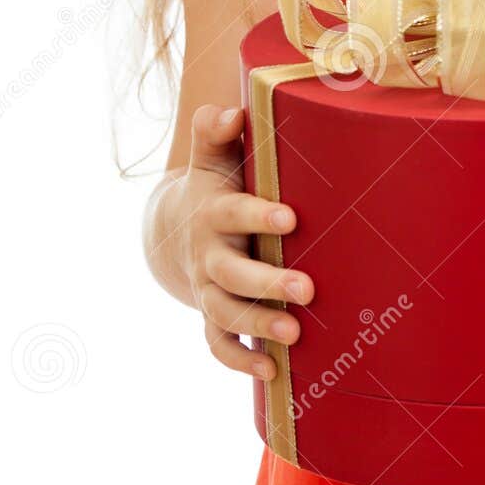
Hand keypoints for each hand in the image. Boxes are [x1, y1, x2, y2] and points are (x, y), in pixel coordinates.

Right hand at [173, 105, 314, 379]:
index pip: (233, 213)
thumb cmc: (217, 184)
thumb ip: (216, 133)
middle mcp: (207, 254)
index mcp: (214, 211)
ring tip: (295, 334)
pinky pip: (218, 343)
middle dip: (267, 282)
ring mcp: (207, 288)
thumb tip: (228, 111)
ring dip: (258, 325)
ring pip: (226, 312)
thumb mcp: (213, 157)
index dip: (258, 216)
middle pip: (231, 273)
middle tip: (307, 288)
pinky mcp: (212, 314)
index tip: (291, 217)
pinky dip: (240, 359)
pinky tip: (272, 372)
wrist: (176, 226)